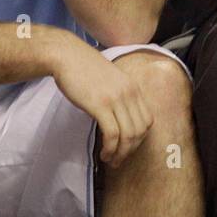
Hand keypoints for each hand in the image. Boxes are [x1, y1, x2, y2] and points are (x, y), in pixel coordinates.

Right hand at [46, 32, 153, 167]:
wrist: (68, 56)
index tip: (128, 148)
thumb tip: (121, 121)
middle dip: (131, 150)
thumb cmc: (85, 70)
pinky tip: (104, 152)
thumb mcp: (112, 82)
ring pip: (129, 135)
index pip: (148, 121)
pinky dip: (111, 148)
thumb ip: (120, 98)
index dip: (140, 139)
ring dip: (121, 153)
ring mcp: (116, 99)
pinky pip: (113, 134)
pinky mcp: (101, 105)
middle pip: (140, 131)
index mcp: (134, 88)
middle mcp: (130, 93)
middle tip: (119, 160)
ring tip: (111, 160)